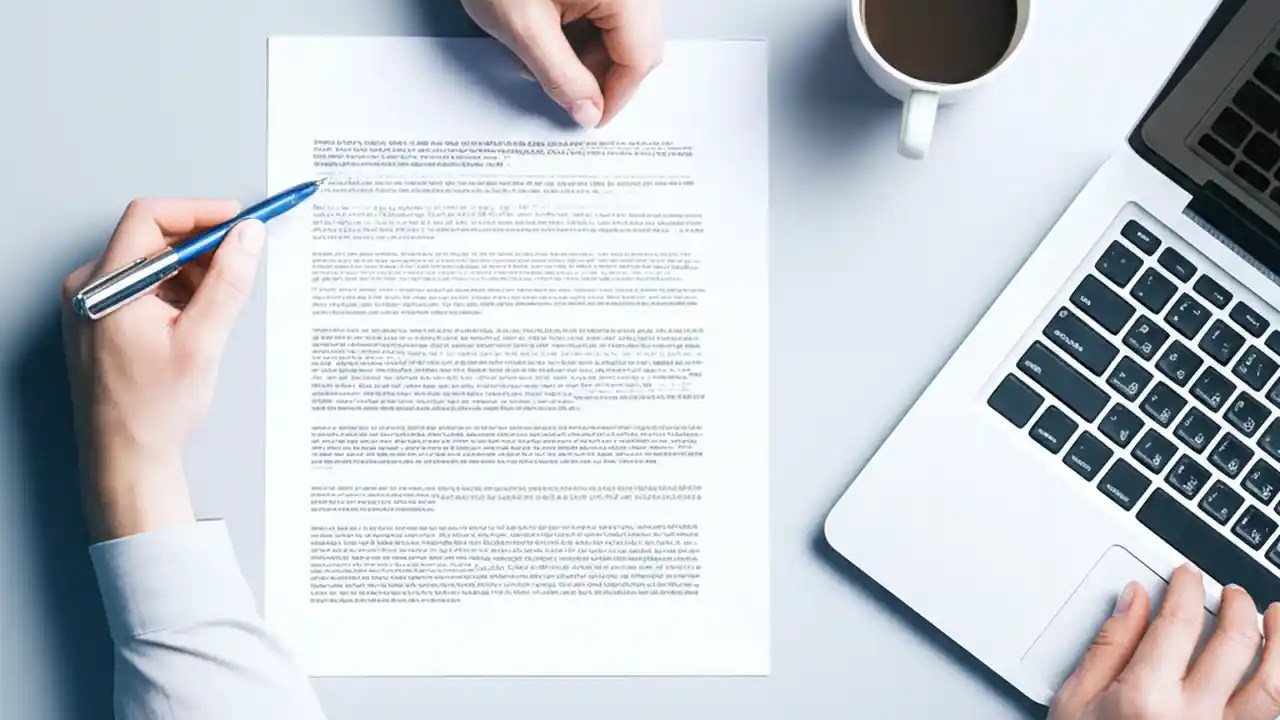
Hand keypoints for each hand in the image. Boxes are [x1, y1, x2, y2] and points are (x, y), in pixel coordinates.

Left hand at [61, 199, 264, 540]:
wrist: (126, 460)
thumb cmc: (154, 411)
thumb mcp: (203, 340)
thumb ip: (228, 281)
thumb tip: (248, 236)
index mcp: (104, 287)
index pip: (149, 218)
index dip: (198, 213)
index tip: (238, 221)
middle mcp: (89, 290)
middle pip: (149, 238)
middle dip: (200, 246)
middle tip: (240, 260)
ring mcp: (92, 306)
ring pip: (149, 263)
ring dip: (190, 272)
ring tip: (217, 308)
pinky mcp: (101, 322)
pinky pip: (142, 287)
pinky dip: (175, 292)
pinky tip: (197, 322)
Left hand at [461, 0, 662, 127]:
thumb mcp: (523, 28)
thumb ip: (560, 77)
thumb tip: (587, 111)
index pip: (639, 58)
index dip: (615, 96)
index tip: (590, 118)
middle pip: (635, 45)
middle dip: (598, 75)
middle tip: (563, 92)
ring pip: (619, 31)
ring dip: (585, 54)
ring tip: (540, 57)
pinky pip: (604, 11)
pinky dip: (578, 31)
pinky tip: (545, 34)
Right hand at [1050, 564, 1279, 719]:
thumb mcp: (1075, 701)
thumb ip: (1109, 646)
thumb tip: (1133, 600)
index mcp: (1146, 698)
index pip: (1179, 621)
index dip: (1187, 587)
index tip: (1187, 575)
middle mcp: (1192, 719)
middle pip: (1235, 644)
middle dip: (1237, 605)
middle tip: (1231, 592)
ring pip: (1274, 686)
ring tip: (1276, 617)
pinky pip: (1270, 718)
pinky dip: (1278, 690)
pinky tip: (1275, 671)